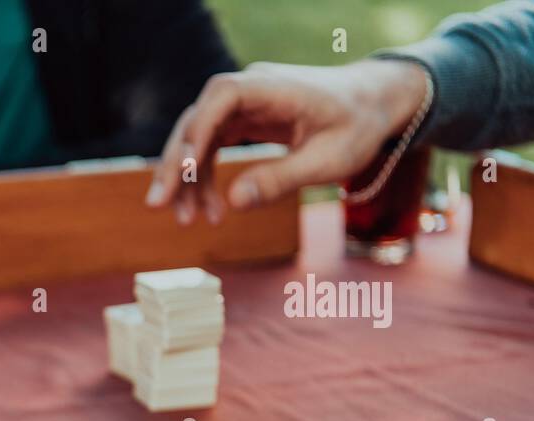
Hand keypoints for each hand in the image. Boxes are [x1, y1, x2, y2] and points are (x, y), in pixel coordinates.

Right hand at [145, 59, 428, 223]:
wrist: (374, 104)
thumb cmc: (358, 127)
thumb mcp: (328, 160)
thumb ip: (281, 179)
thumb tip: (233, 203)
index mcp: (273, 87)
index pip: (221, 97)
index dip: (198, 131)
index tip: (186, 169)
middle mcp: (250, 88)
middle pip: (196, 119)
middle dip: (176, 164)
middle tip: (159, 205)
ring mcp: (242, 104)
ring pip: (197, 137)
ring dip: (187, 179)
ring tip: (187, 220)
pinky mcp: (242, 120)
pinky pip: (210, 147)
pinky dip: (205, 178)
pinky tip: (210, 209)